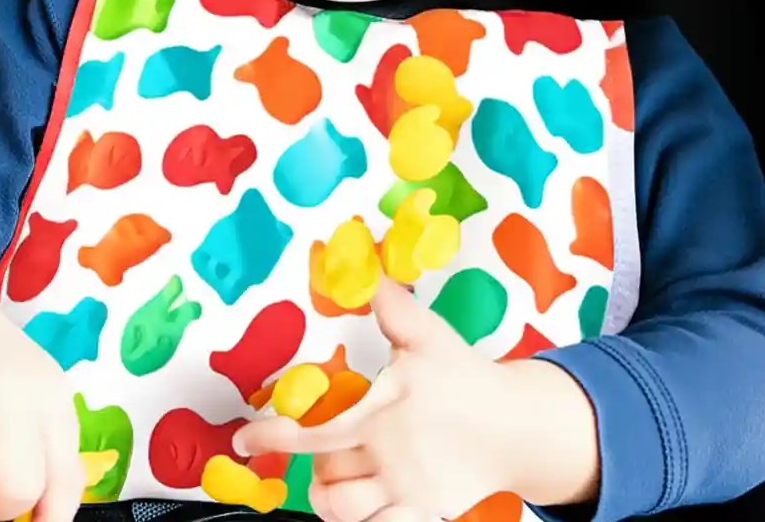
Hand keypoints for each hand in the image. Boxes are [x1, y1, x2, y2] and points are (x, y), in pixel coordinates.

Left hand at [232, 282, 599, 521]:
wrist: (518, 427)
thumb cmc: (467, 379)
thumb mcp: (429, 336)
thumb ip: (390, 305)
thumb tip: (359, 267)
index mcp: (384, 407)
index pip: (315, 428)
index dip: (274, 435)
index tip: (246, 438)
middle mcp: (391, 452)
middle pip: (324, 468)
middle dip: (309, 460)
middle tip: (316, 445)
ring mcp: (406, 486)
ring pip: (342, 506)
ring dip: (326, 494)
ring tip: (332, 476)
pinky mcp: (423, 511)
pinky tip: (352, 506)